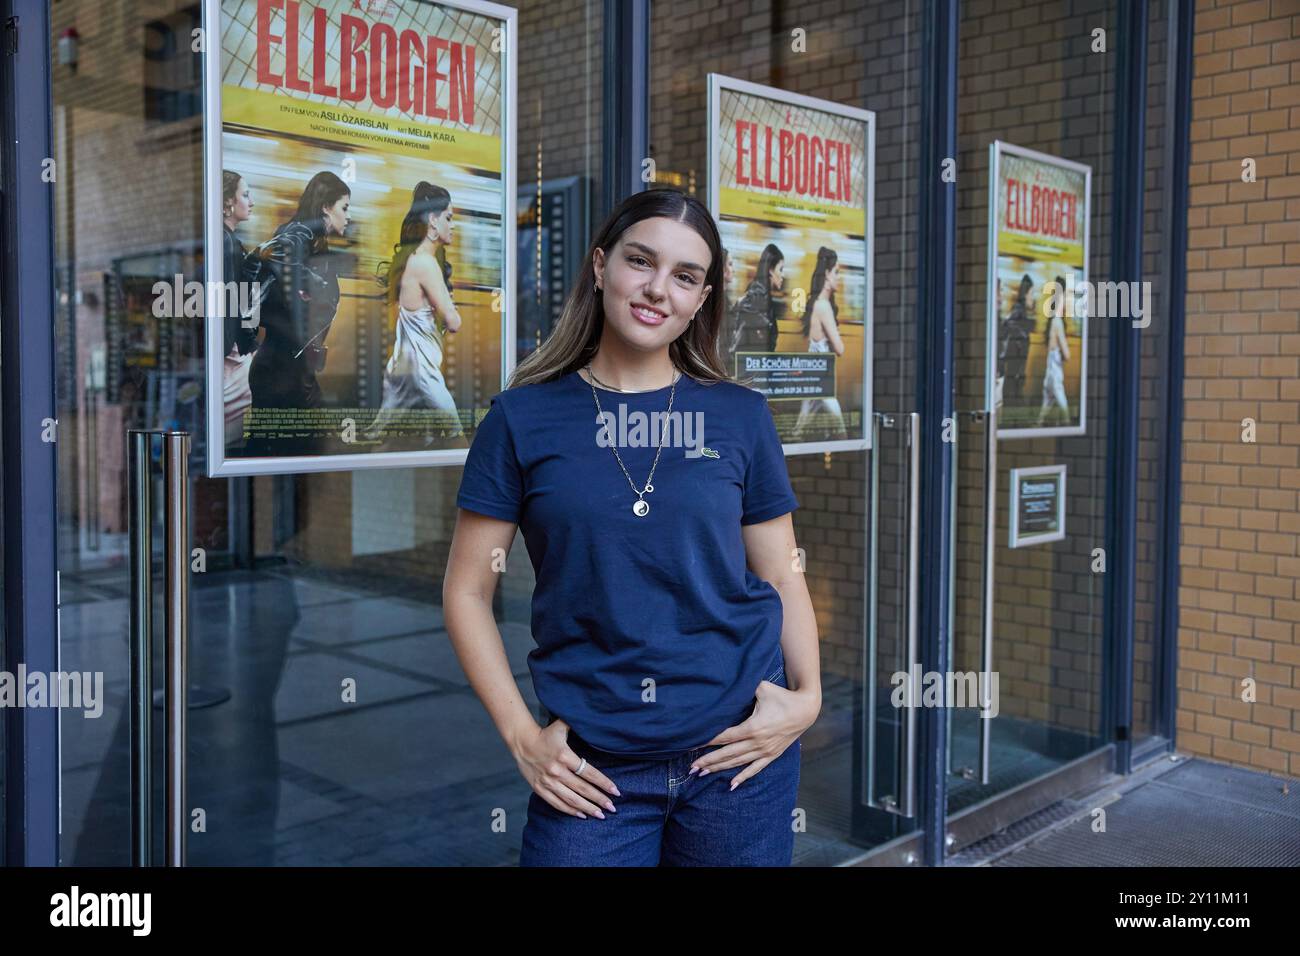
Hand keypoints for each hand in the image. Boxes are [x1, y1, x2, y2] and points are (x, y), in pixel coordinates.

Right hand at [511, 718, 620, 819]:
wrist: (522, 743)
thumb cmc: (545, 734)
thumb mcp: (561, 726)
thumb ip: (578, 723)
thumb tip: (594, 718)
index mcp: (565, 756)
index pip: (589, 773)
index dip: (603, 783)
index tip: (615, 791)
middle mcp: (557, 771)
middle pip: (582, 789)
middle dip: (599, 799)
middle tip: (612, 807)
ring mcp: (548, 782)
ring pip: (571, 799)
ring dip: (587, 808)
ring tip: (600, 815)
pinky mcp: (540, 789)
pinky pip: (557, 803)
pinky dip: (570, 811)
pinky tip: (582, 815)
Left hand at [689, 681, 819, 789]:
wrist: (806, 710)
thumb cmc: (782, 696)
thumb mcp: (763, 688)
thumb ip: (745, 687)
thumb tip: (728, 681)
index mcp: (753, 727)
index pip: (725, 737)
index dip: (708, 742)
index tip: (693, 746)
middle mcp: (757, 742)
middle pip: (727, 753)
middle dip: (708, 760)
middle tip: (691, 768)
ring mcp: (765, 751)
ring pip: (738, 762)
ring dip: (720, 768)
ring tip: (703, 773)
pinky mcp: (772, 755)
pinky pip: (755, 768)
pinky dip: (743, 777)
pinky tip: (732, 785)